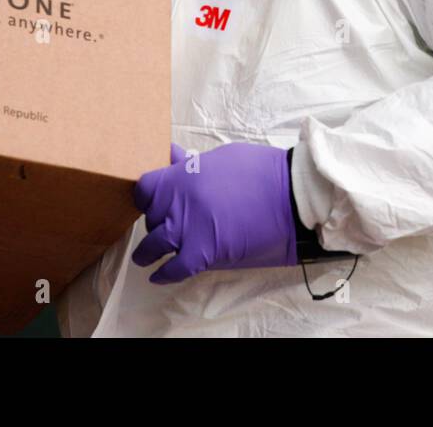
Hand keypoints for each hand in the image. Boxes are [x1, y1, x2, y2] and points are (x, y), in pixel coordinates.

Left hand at [131, 142, 297, 282]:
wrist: (288, 196)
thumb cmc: (259, 171)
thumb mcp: (220, 158)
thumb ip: (190, 163)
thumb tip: (171, 156)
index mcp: (180, 176)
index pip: (144, 189)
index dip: (146, 196)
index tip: (151, 201)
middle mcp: (177, 203)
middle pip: (151, 217)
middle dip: (155, 221)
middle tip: (162, 225)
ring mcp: (188, 229)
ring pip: (154, 245)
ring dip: (147, 252)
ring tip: (144, 257)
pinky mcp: (203, 253)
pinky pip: (175, 268)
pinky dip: (165, 274)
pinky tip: (159, 276)